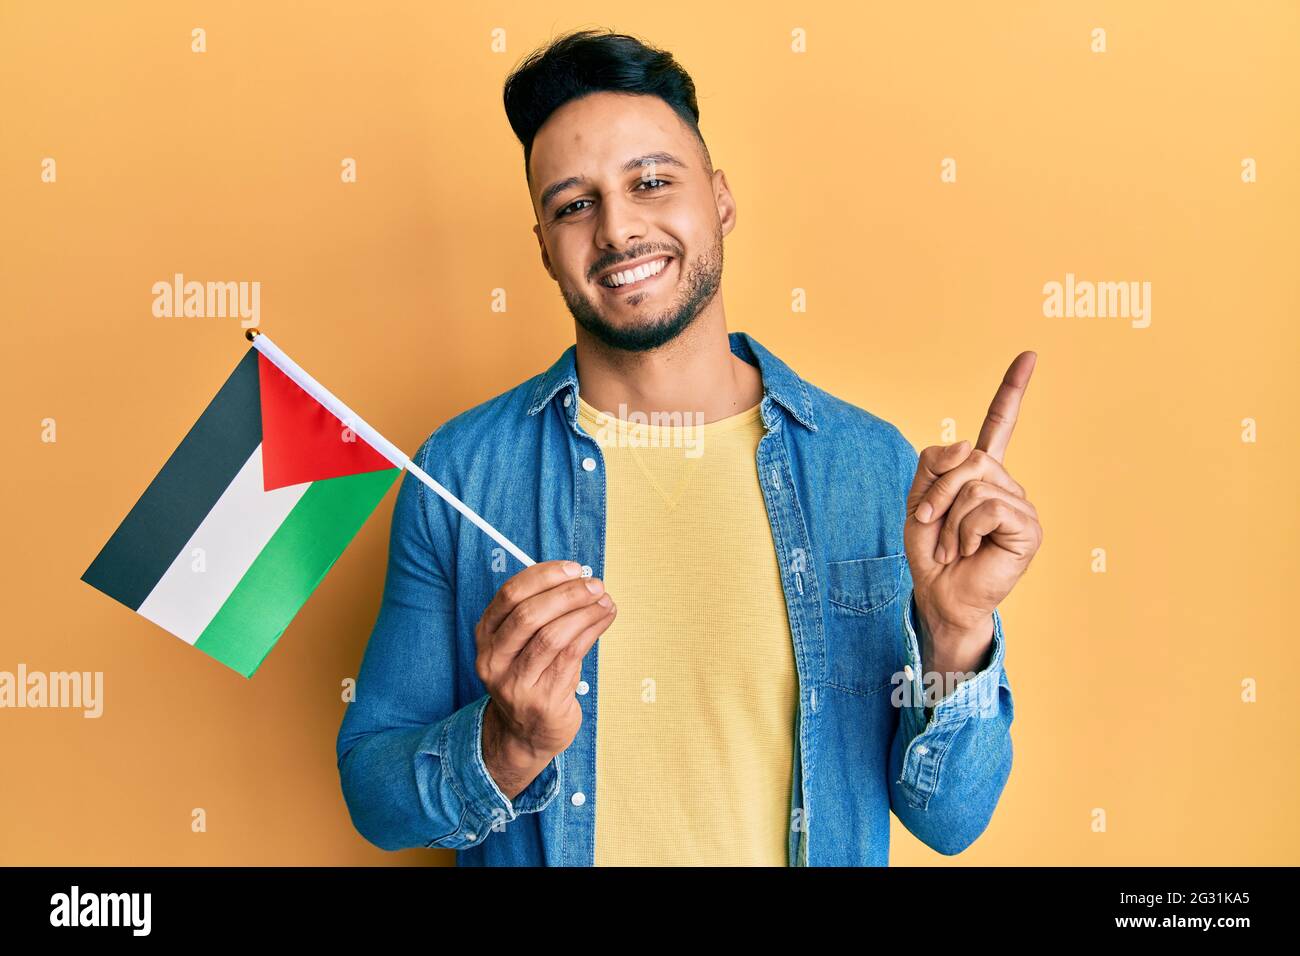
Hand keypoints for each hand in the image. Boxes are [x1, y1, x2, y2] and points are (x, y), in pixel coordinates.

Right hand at [475, 559, 616, 797]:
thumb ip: (541, 611)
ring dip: (584, 612)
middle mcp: (494, 659)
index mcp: (486, 636)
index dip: (544, 576)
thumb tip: (579, 578)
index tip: (574, 568)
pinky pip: (571, 656)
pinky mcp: (542, 700)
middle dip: (567, 593)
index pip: (510, 595)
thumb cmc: (533, 676)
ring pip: (552, 635)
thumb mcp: (522, 644)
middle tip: (595, 585)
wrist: (526, 733)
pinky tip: (604, 619)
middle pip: (529, 614)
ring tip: (605, 601)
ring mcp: (516, 683)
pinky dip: (592, 631)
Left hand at [904, 352, 1042, 662]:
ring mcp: (1020, 505)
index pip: (1000, 424)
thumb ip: (935, 462)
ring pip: (976, 485)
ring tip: (951, 544)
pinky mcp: (1028, 530)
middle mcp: (1006, 485)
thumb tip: (970, 446)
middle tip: (928, 523)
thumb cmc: (930, 550)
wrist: (938, 593)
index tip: (1029, 355)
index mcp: (982, 473)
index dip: (1013, 390)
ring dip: (949, 518)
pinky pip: (988, 508)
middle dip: (937, 492)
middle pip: (970, 459)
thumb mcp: (919, 497)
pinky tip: (969, 550)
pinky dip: (966, 530)